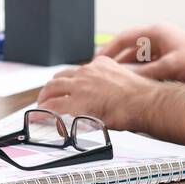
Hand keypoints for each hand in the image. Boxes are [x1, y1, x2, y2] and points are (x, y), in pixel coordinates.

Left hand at [36, 55, 160, 131]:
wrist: (145, 102)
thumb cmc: (142, 97)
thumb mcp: (125, 81)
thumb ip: (113, 85)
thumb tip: (110, 97)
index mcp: (101, 65)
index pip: (78, 71)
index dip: (68, 81)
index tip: (66, 88)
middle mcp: (88, 72)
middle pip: (60, 77)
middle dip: (51, 88)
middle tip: (47, 98)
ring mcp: (80, 86)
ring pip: (52, 89)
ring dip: (44, 99)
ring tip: (40, 107)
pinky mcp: (77, 103)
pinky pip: (53, 108)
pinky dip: (44, 113)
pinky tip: (39, 118)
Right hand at [97, 23, 184, 83]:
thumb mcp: (169, 67)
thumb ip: (145, 74)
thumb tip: (124, 80)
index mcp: (154, 32)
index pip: (123, 38)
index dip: (107, 49)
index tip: (95, 60)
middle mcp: (156, 36)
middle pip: (128, 48)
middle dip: (114, 60)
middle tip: (99, 72)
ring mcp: (162, 46)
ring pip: (137, 57)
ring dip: (126, 67)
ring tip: (112, 80)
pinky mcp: (167, 55)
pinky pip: (146, 63)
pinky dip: (138, 71)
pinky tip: (131, 83)